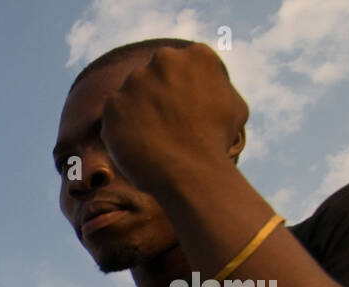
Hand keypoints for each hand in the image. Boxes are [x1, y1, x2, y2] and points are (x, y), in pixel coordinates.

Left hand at [99, 42, 247, 196]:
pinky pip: (114, 114)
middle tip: (166, 124)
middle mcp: (165, 58)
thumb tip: (211, 84)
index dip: (183, 92)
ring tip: (153, 137)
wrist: (191, 171)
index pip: (182, 68)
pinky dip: (122, 129)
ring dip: (138, 111)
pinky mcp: (113, 103)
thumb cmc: (218, 142)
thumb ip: (217, 87)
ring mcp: (136, 79)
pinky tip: (138, 144)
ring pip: (132, 93)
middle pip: (154, 76)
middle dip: (157, 95)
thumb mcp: (235, 106)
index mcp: (197, 54)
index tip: (185, 112)